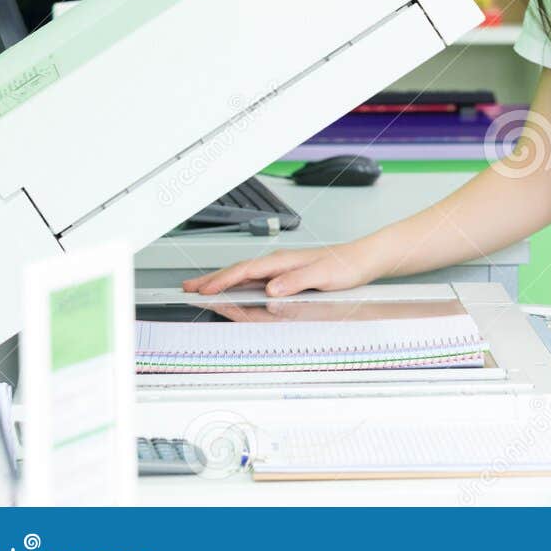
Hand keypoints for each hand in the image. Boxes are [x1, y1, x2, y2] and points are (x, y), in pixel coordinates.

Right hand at [180, 243, 376, 296]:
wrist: (362, 260)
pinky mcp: (286, 275)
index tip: (204, 290)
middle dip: (211, 279)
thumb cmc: (346, 265)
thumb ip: (295, 281)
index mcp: (282, 261)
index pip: (244, 271)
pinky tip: (233, 290)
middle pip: (237, 271)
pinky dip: (238, 285)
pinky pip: (255, 281)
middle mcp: (278, 263)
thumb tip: (270, 289)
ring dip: (221, 282)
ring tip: (201, 289)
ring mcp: (281, 269)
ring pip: (243, 276)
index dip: (222, 281)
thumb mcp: (322, 275)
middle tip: (188, 288)